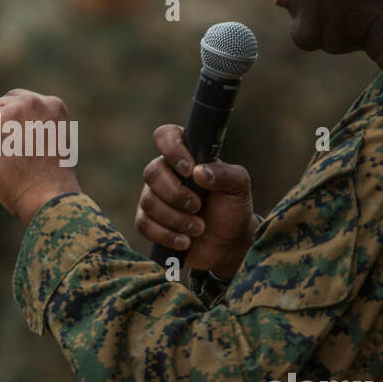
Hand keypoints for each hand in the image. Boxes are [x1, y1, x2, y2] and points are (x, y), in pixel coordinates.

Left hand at [0, 89, 80, 222]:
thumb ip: (34, 124)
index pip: (13, 100)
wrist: (50, 197)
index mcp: (51, 104)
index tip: (17, 145)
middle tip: (13, 159)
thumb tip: (3, 120)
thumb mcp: (53, 142)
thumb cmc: (51, 180)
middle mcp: (31, 103)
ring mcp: (10, 115)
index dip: (7, 124)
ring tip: (5, 164)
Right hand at [135, 124, 258, 276]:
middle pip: (152, 172)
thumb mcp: (239, 188)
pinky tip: (184, 241)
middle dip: (176, 194)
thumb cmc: (232, 210)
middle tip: (198, 206)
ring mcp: (155, 197)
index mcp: (188, 156)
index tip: (189, 170)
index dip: (172, 149)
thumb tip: (198, 172)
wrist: (228, 246)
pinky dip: (166, 234)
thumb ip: (224, 175)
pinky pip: (144, 224)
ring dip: (176, 218)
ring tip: (198, 228)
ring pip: (149, 201)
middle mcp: (167, 173)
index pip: (166, 136)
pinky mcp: (149, 221)